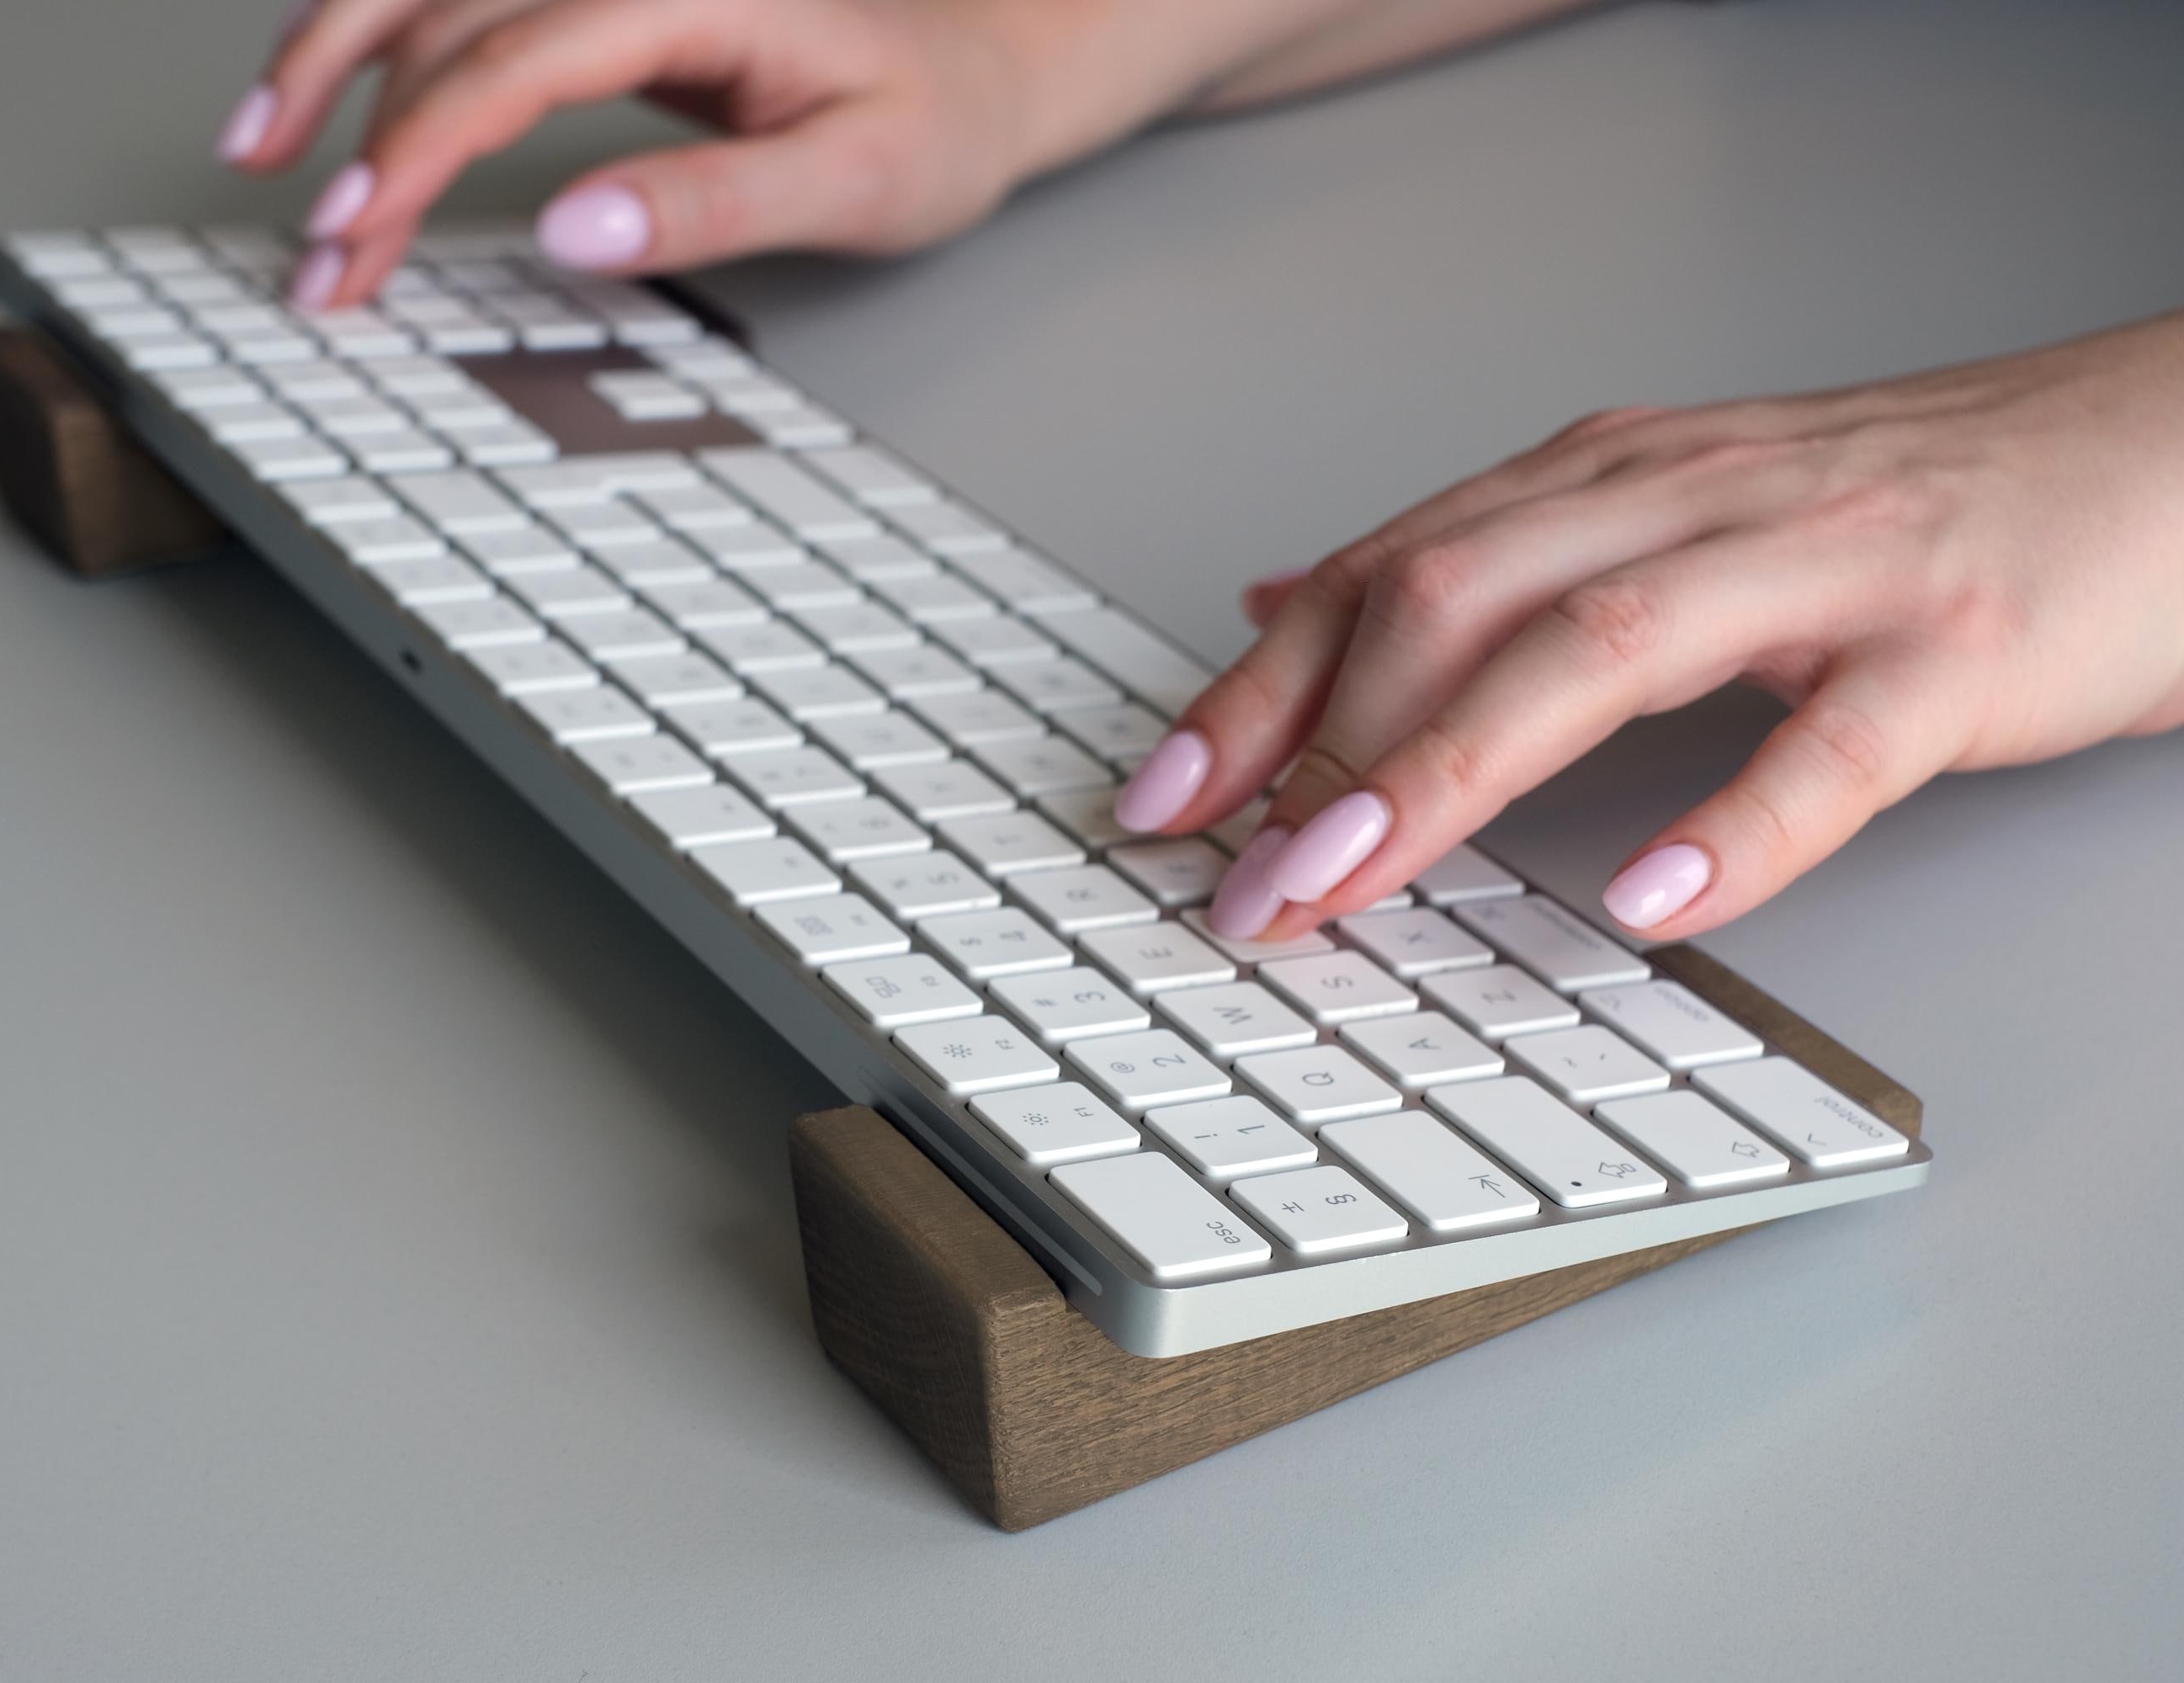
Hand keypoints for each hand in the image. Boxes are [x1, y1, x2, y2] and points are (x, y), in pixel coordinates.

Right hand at [213, 0, 1115, 306]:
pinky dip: (383, 44)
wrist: (990, 62)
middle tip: (308, 258)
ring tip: (258, 156)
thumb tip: (579, 230)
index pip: (513, 58)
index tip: (350, 230)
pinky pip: (463, 3)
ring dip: (333, 63)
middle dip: (353, 132)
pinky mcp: (602, 6)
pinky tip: (334, 103)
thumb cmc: (936, 118)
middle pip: (445, 15)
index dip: (416, 144)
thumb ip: (715, 199)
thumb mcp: (856, 177)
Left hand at [1109, 313, 2183, 941]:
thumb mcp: (1654, 508)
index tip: (1157, 799)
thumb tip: (1286, 596)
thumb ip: (1474, 558)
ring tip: (1351, 876)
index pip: (1387, 572)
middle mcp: (1687, 502)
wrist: (2151, 457)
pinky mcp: (1950, 649)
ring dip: (1452, 771)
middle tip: (1235, 876)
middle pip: (1459, 597)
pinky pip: (1830, 744)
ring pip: (1603, 650)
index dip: (1255, 690)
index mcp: (1606, 478)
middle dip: (1319, 740)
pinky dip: (1734, 824)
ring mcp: (1819, 568)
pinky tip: (1651, 902)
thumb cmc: (1892, 505)